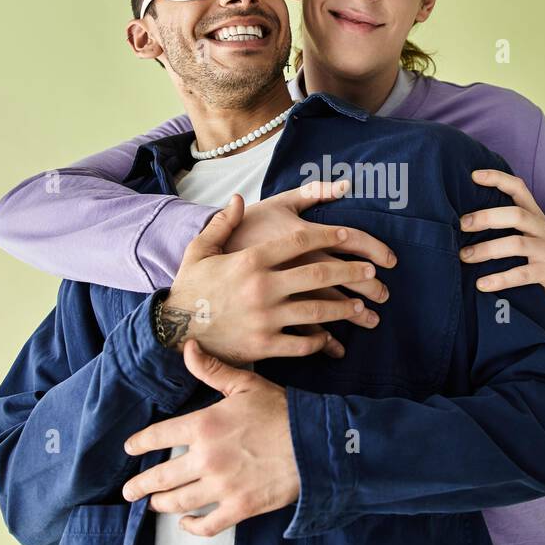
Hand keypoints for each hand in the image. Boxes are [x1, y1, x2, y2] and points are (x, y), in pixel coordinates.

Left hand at [121, 340, 299, 536]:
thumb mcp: (246, 384)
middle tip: (128, 491)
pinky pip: (207, 524)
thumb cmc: (283, 410)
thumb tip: (188, 348)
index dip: (140, 443)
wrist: (316, 443)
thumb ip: (212, 370)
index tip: (130, 448)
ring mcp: (222, 486)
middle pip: (161, 476)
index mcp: (204, 425)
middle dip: (139, 485)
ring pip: (178, 502)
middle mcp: (206, 458)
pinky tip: (186, 523)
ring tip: (152, 505)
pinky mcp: (240, 508)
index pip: (159, 436)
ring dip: (160, 504)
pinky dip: (192, 527)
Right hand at [162, 193, 383, 364]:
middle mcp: (262, 287)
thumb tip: (239, 199)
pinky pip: (302, 343)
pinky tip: (332, 337)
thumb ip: (223, 223)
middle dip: (352, 273)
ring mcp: (265, 318)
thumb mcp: (201, 249)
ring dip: (346, 309)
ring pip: (318, 311)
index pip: (302, 241)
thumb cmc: (190, 286)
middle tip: (373, 274)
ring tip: (362, 307)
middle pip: (320, 275)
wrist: (170, 329)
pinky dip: (321, 340)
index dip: (332, 237)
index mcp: (252, 259)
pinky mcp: (264, 345)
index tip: (350, 238)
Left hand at [459, 169, 544, 311]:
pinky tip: (481, 284)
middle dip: (487, 217)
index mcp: (535, 216)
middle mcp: (543, 229)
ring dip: (487, 249)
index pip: (519, 189)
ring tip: (464, 256)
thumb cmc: (534, 257)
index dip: (498, 179)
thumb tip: (462, 219)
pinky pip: (521, 274)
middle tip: (462, 225)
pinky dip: (500, 279)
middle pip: (517, 215)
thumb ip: (503, 225)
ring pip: (517, 244)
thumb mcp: (524, 235)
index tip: (474, 176)